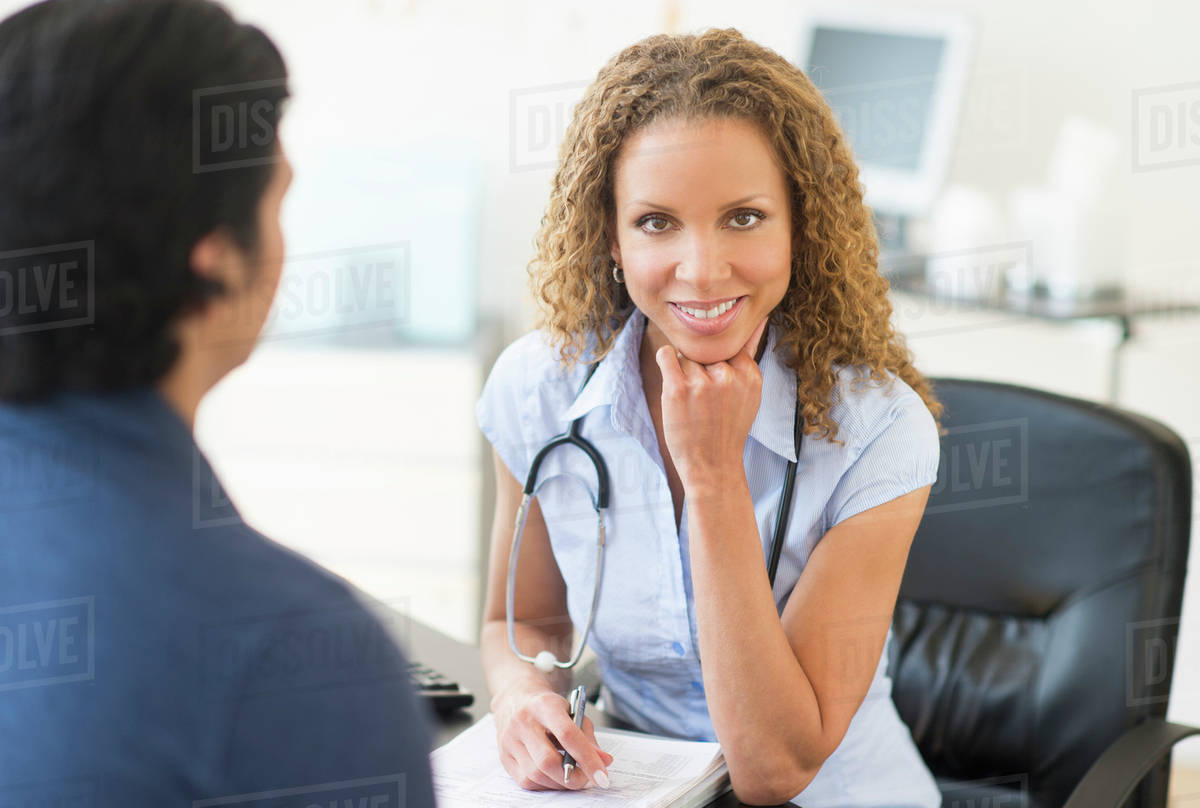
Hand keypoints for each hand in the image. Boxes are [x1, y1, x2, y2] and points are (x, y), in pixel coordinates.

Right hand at [491, 680, 614, 790]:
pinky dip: (545, 784)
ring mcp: (510, 739)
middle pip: (548, 760)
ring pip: (536, 774)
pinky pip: (526, 780)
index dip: (588, 759)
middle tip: (586, 780)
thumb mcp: (572, 713)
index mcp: (544, 706)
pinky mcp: (504, 756)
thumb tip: (605, 762)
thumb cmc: (547, 706)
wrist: (515, 698)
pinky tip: (553, 777)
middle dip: (572, 778)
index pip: (568, 735)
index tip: (602, 776)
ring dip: (559, 783)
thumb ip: (588, 738)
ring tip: (571, 777)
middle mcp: (523, 721)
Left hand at [654, 318, 767, 493]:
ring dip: (684, 371)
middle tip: (705, 400)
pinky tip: (673, 383)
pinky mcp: (679, 389)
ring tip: (692, 400)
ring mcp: (704, 383)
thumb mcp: (750, 393)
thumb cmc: (727, 429)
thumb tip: (758, 319)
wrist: (712, 465)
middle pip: (705, 350)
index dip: (717, 364)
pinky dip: (665, 362)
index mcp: (751, 375)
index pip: (728, 346)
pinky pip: (666, 355)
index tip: (717, 388)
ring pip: (686, 355)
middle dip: (702, 368)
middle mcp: (730, 376)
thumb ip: (750, 356)